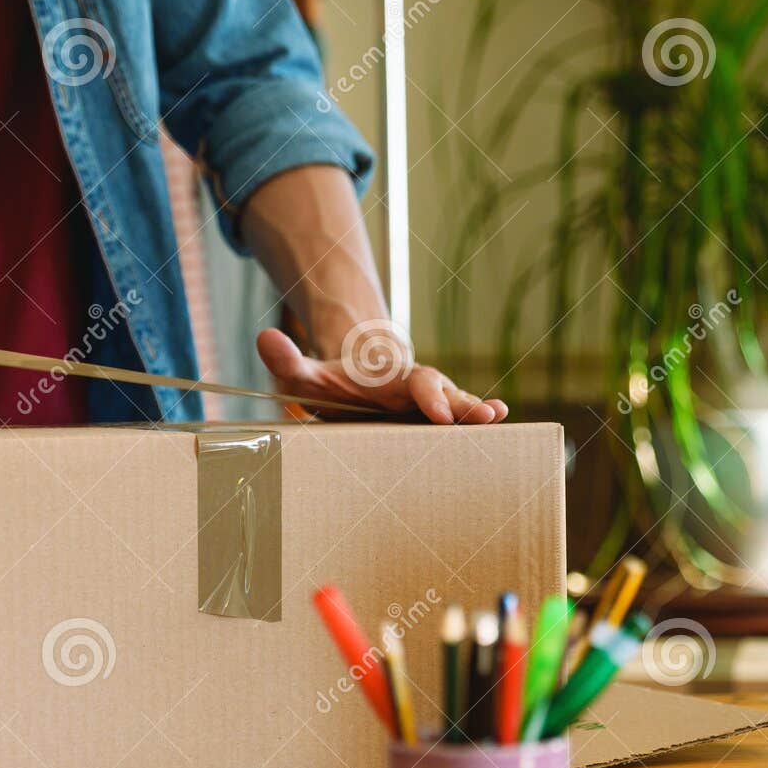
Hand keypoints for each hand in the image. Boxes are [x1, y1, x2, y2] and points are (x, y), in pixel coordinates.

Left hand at [255, 326, 506, 423]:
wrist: (358, 379)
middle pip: (447, 394)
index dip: (426, 395)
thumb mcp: (309, 374)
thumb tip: (263, 336)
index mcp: (394, 378)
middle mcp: (421, 390)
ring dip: (478, 416)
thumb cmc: (336, 383)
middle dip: (464, 405)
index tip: (436, 410)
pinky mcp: (437, 424)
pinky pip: (461, 425)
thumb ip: (290, 360)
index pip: (414, 383)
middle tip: (486, 415)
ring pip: (460, 409)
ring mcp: (433, 407)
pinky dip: (480, 428)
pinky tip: (504, 431)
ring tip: (500, 420)